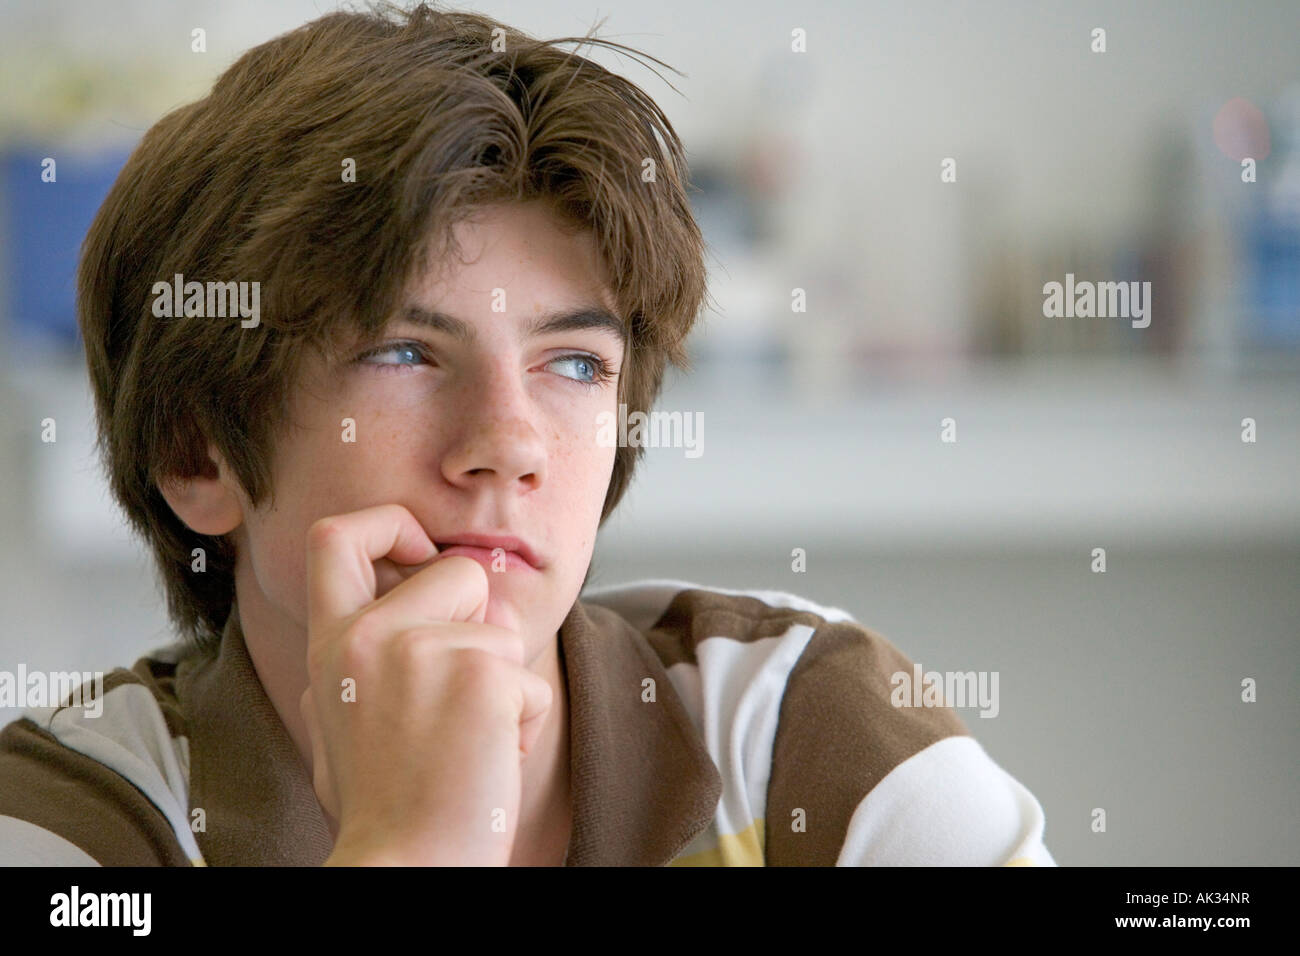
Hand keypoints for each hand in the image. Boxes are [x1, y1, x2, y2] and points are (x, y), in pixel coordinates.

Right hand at [298, 504, 552, 864]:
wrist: (406, 867)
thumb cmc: (385, 802)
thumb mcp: (347, 717)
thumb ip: (379, 652)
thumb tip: (456, 599)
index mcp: (332, 643)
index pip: (336, 535)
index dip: (387, 525)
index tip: (417, 555)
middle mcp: (370, 635)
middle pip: (460, 571)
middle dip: (481, 621)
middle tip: (461, 694)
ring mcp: (425, 651)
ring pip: (504, 629)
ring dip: (503, 686)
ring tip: (465, 743)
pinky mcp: (483, 676)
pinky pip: (531, 683)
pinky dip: (524, 726)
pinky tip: (486, 763)